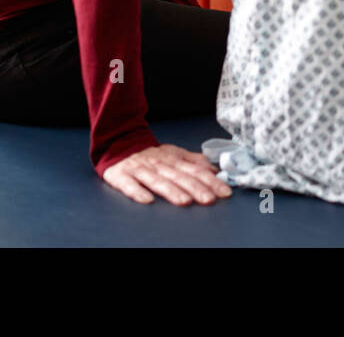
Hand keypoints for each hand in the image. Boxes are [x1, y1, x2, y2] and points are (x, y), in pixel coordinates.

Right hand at [102, 143, 232, 205]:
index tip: (224, 191)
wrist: (118, 141)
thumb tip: (215, 170)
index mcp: (173, 159)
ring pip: (157, 181)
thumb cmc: (150, 153)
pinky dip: (137, 191)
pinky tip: (147, 200)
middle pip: (179, 176)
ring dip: (171, 191)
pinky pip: (129, 184)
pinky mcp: (121, 176)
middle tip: (209, 199)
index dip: (211, 181)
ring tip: (184, 201)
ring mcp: (140, 170)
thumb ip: (195, 161)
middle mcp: (159, 164)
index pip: (196, 170)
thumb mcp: (174, 153)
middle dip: (195, 188)